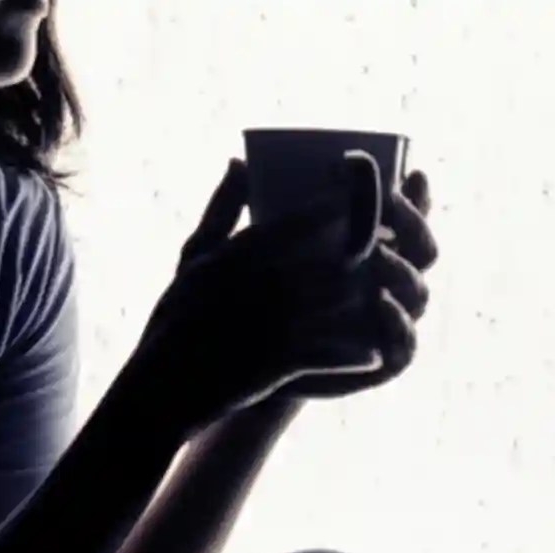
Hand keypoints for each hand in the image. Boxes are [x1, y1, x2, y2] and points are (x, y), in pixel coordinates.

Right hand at [128, 151, 424, 437]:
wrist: (160, 388)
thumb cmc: (175, 320)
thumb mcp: (194, 258)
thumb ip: (222, 210)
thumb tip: (239, 162)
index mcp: (240, 253)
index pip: (303, 219)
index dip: (343, 206)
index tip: (367, 197)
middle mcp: (260, 282)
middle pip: (332, 257)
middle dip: (368, 252)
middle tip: (394, 247)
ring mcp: (272, 322)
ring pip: (340, 304)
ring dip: (369, 301)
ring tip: (390, 296)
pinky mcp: (279, 362)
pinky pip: (330, 354)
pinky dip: (353, 354)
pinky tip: (373, 352)